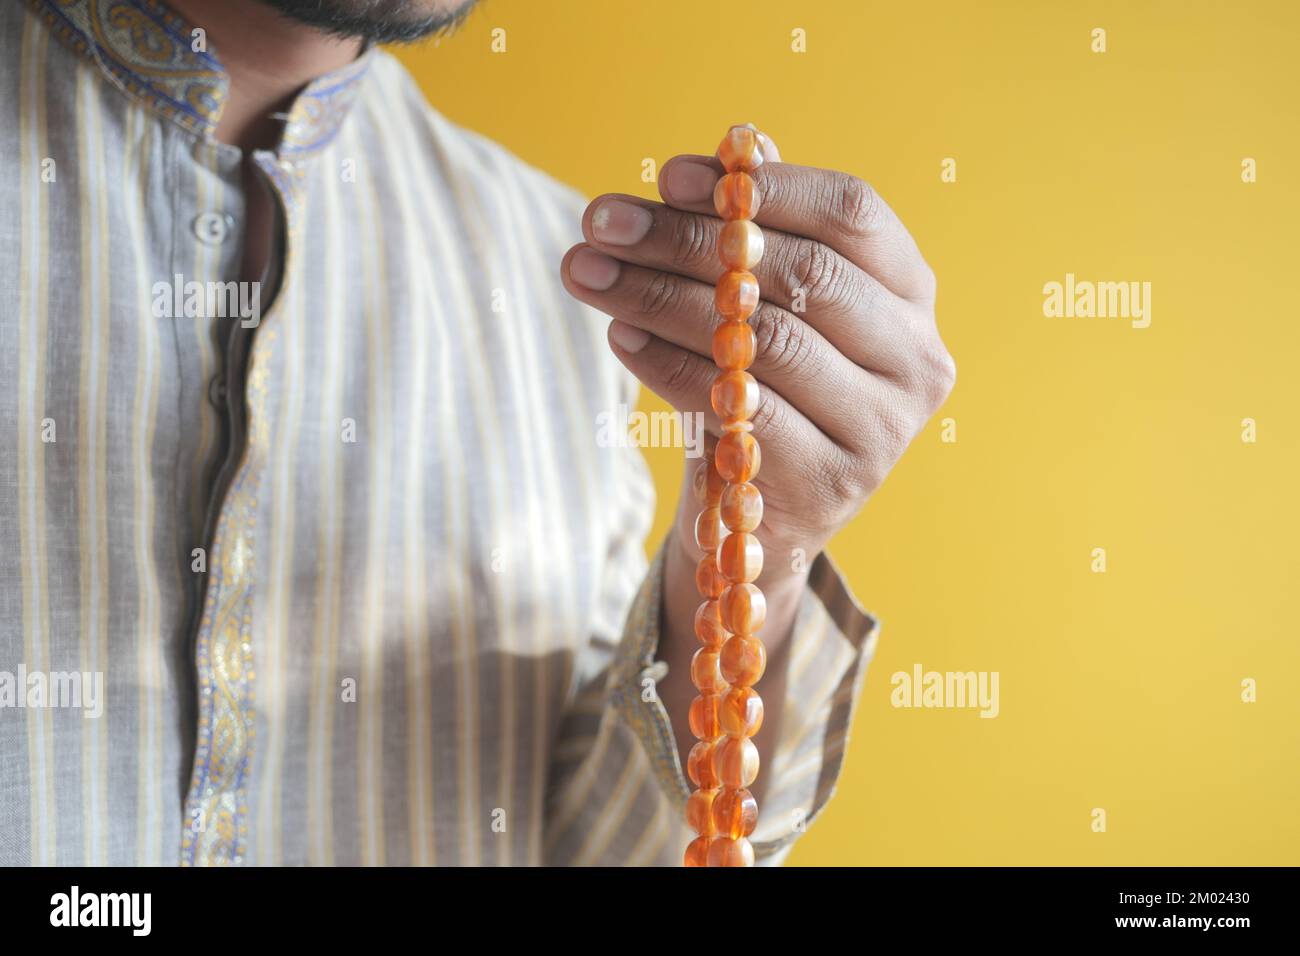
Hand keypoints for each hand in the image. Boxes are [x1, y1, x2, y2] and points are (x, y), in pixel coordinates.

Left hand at [561, 129, 954, 603]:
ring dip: (660, 298)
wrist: (768, 509)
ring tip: (588, 272)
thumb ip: (754, 231)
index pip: (851, 212)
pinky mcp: (832, 484)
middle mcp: (915, 357)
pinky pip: (739, 410)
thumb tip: (718, 155)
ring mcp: (882, 429)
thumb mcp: (768, 302)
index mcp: (910, 290)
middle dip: (686, 241)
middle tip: (600, 223)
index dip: (762, 186)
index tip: (667, 174)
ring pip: (763, 341)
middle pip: (799, 274)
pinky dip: (669, 367)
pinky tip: (620, 336)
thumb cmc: (768, 381)